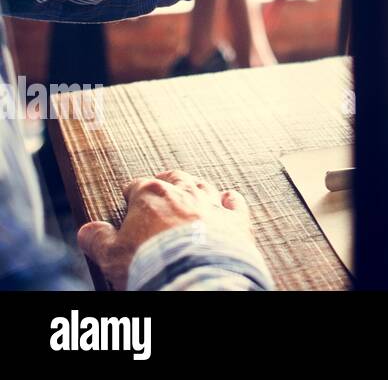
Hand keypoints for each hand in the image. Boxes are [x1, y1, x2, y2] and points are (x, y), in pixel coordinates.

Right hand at [77, 169, 257, 289]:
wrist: (193, 275)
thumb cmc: (149, 262)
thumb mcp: (111, 255)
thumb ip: (97, 240)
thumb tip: (87, 230)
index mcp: (151, 194)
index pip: (137, 185)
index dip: (131, 194)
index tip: (129, 200)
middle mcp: (185, 192)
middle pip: (174, 178)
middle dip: (165, 182)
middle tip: (161, 187)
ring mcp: (212, 204)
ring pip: (204, 185)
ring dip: (196, 189)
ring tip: (191, 193)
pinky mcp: (235, 219)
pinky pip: (234, 202)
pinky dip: (230, 201)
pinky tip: (228, 200)